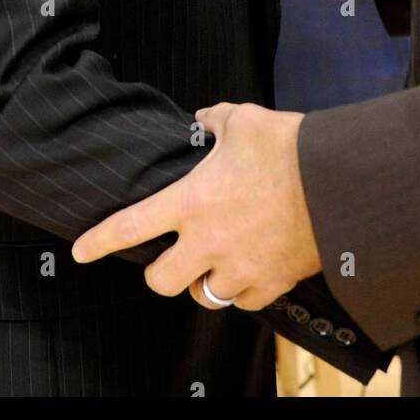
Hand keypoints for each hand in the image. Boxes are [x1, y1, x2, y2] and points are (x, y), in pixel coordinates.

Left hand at [72, 102, 321, 310]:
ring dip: (204, 282)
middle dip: (161, 273)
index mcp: (192, 201)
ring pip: (204, 296)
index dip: (99, 241)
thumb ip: (215, 120)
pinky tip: (251, 270)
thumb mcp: (245, 120)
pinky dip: (243, 290)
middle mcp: (208, 242)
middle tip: (173, 258)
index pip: (130, 227)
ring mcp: (240, 268)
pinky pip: (244, 302)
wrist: (339, 181)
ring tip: (216, 263)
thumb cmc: (289, 147)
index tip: (80, 252)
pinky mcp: (271, 283)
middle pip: (161, 281)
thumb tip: (203, 117)